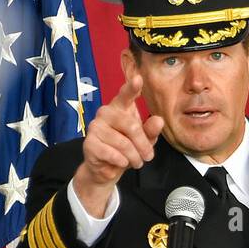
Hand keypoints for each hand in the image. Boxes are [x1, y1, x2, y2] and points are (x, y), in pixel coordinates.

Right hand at [73, 75, 165, 215]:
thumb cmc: (126, 150)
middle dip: (143, 145)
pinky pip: (112, 154)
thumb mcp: (144, 141)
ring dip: (134, 157)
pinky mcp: (89, 143)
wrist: (106, 168)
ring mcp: (95, 126)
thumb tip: (159, 120)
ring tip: (136, 162)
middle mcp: (106, 112)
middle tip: (148, 157)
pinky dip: (121, 162)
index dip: (132, 87)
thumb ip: (151, 131)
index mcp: (120, 108)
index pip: (126, 95)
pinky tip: (121, 163)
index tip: (138, 78)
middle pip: (131, 126)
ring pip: (123, 143)